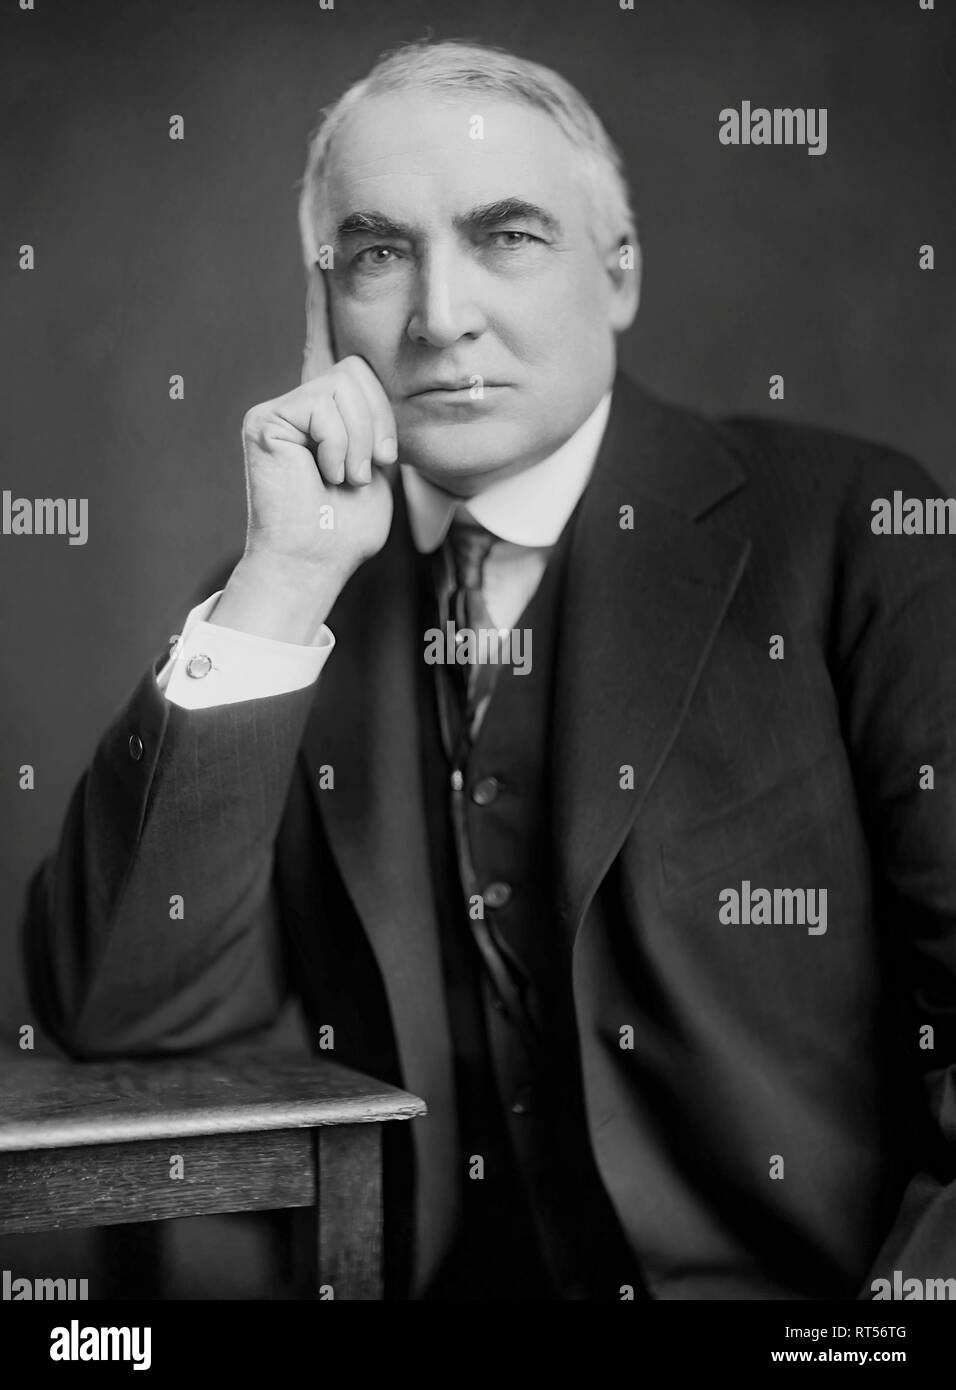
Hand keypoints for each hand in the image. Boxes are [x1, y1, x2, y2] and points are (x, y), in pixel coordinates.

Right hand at [239, 353, 397, 581]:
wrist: (314, 563)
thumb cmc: (345, 530)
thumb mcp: (376, 466)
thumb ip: (374, 424)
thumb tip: (384, 384)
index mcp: (323, 418)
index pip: (362, 374)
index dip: (383, 411)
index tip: (386, 458)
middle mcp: (297, 409)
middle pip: (355, 369)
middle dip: (375, 422)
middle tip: (364, 472)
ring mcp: (278, 412)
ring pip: (341, 383)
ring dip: (357, 440)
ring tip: (345, 478)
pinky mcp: (264, 421)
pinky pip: (320, 405)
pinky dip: (336, 445)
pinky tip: (325, 476)